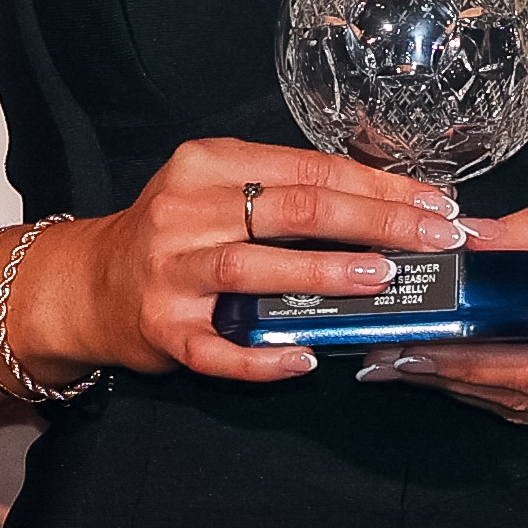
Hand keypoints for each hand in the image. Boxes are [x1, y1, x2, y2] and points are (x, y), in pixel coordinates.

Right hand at [30, 135, 458, 390]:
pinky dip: (264, 358)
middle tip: (435, 238)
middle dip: (375, 221)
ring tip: (380, 278)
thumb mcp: (219, 191)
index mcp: (207, 166)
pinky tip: (306, 361)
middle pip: (293, 210)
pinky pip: (219, 350)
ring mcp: (171, 274)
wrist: (90, 286)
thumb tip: (386, 204)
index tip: (437, 205)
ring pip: (254, 268)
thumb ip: (285, 192)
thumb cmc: (175, 236)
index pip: (309, 170)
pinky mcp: (162, 331)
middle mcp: (185, 212)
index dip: (380, 186)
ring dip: (322, 273)